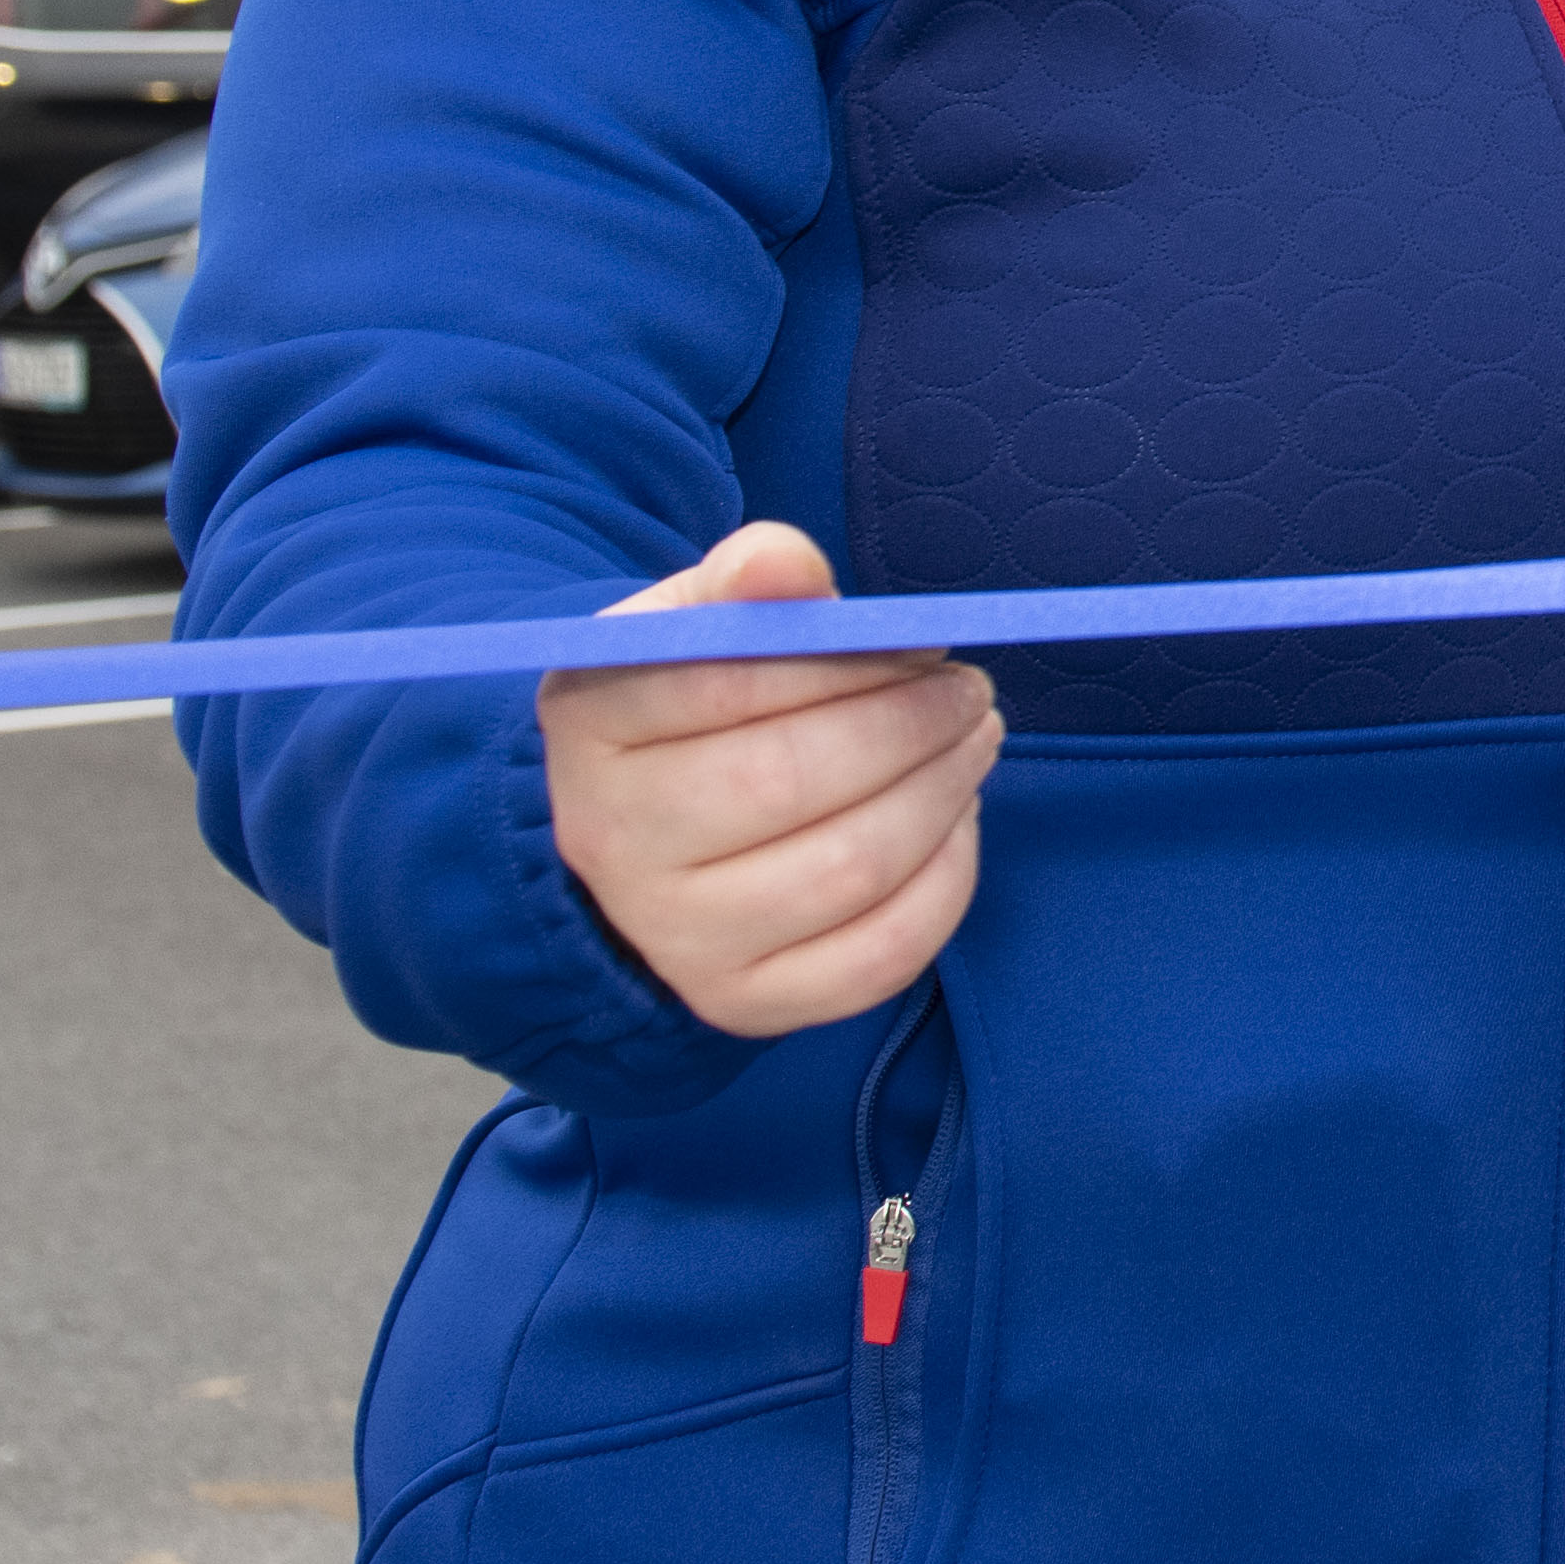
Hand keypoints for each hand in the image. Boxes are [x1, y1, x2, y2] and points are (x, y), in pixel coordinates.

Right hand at [541, 521, 998, 1034]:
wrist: (649, 833)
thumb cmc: (692, 707)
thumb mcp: (699, 621)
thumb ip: (745, 581)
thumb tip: (785, 561)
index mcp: (591, 724)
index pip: (725, 682)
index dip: (845, 659)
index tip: (920, 640)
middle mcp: (614, 841)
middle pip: (789, 781)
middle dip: (910, 726)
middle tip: (969, 691)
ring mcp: (677, 937)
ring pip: (848, 868)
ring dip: (941, 793)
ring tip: (973, 741)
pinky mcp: (745, 1002)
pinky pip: (879, 954)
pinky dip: (946, 881)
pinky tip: (954, 822)